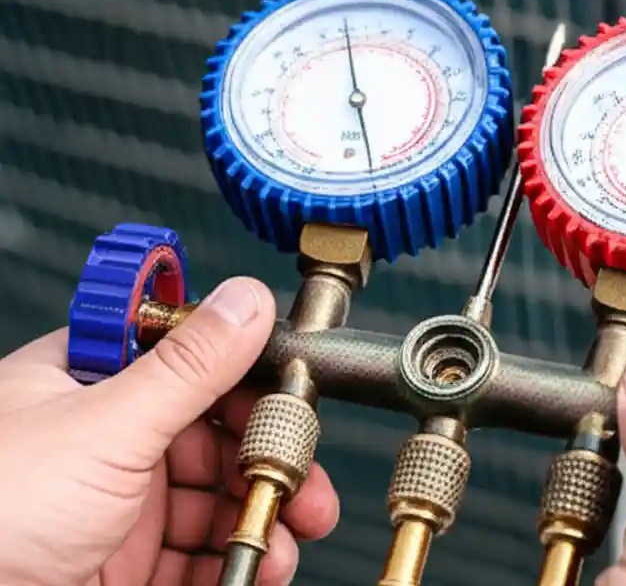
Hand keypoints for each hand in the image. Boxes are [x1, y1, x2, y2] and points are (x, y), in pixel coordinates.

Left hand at [0, 277, 339, 584]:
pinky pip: (198, 559)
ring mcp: (113, 511)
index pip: (188, 359)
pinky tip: (258, 566)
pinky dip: (238, 563)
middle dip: (270, 458)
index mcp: (86, 385)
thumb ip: (188, 367)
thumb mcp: (104, 428)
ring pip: (215, 503)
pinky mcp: (121, 570)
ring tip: (287, 535)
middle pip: (214, 437)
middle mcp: (103, 443)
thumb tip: (246, 301)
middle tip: (304, 478)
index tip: (298, 391)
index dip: (249, 375)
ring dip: (263, 517)